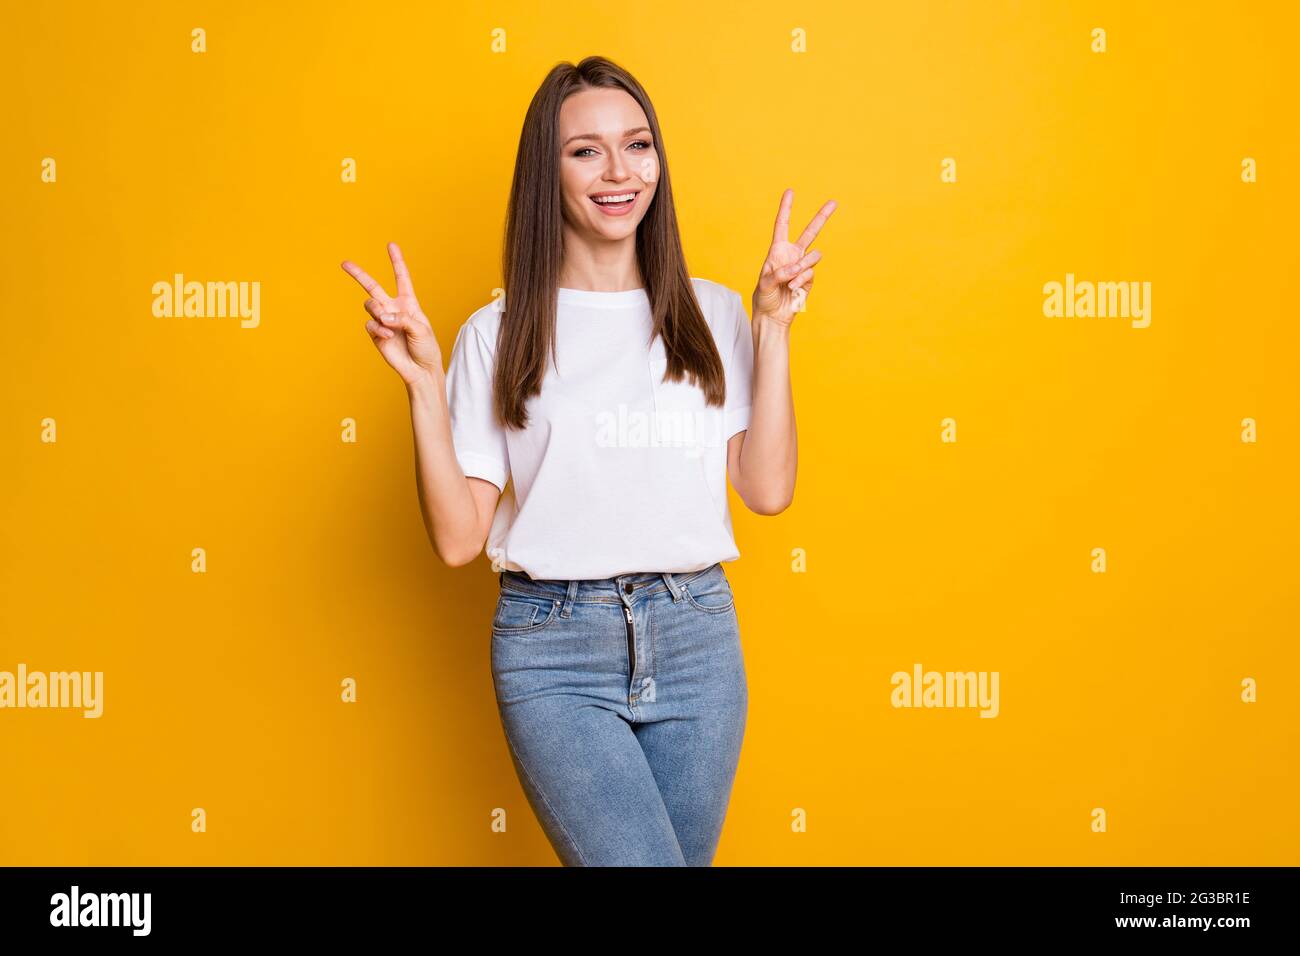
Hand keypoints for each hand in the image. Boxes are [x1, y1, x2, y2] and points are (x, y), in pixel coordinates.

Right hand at [341, 242, 442, 385]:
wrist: (420, 370)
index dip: (396, 261)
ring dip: (378, 312)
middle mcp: (393, 309)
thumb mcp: (421, 330)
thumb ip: (402, 319)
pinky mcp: (375, 334)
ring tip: (388, 324)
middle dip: (358, 274)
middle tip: (344, 263)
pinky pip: (370, 324)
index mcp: (408, 303)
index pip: (401, 278)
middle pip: (372, 286)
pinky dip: (378, 329)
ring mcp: (382, 321)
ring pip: (370, 305)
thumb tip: (383, 316)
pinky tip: (388, 336)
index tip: (391, 245)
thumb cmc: (426, 348)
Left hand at [752, 188, 835, 326]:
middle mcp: (792, 255)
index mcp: (778, 250)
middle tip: (834, 202)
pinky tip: (792, 289)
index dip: (786, 208)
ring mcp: (803, 266)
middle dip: (822, 217)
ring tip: (790, 281)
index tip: (790, 192)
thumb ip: (780, 272)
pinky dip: (801, 281)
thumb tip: (797, 267)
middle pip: (810, 232)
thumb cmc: (764, 297)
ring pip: (813, 256)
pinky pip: (810, 273)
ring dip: (801, 268)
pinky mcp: (810, 279)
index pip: (782, 225)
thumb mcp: (765, 282)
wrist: (773, 316)